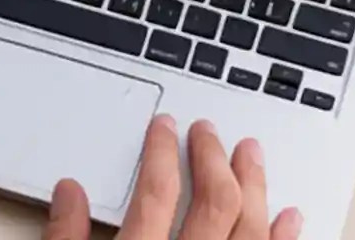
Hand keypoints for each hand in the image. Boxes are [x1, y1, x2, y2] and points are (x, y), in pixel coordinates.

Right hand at [44, 116, 301, 239]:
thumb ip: (65, 239)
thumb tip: (68, 192)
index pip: (157, 193)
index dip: (161, 153)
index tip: (164, 126)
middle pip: (215, 202)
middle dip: (213, 159)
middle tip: (209, 132)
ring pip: (251, 228)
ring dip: (255, 187)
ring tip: (251, 155)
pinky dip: (284, 237)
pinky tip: (289, 216)